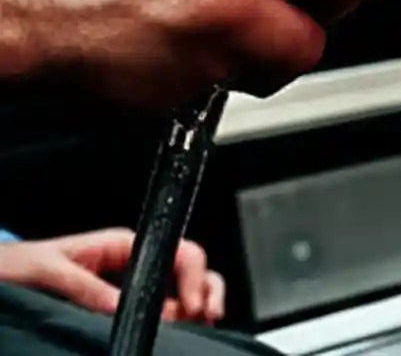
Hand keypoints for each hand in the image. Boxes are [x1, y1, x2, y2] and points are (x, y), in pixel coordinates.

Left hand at [0, 228, 224, 324]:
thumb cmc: (15, 266)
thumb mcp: (48, 270)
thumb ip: (86, 286)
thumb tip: (123, 306)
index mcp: (122, 245)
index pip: (175, 250)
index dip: (192, 275)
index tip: (190, 305)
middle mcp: (133, 265)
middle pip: (189, 269)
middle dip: (206, 289)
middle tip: (206, 315)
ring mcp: (131, 288)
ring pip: (182, 292)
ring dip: (200, 305)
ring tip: (201, 324)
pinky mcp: (123, 310)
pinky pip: (161, 314)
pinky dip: (182, 322)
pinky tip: (182, 331)